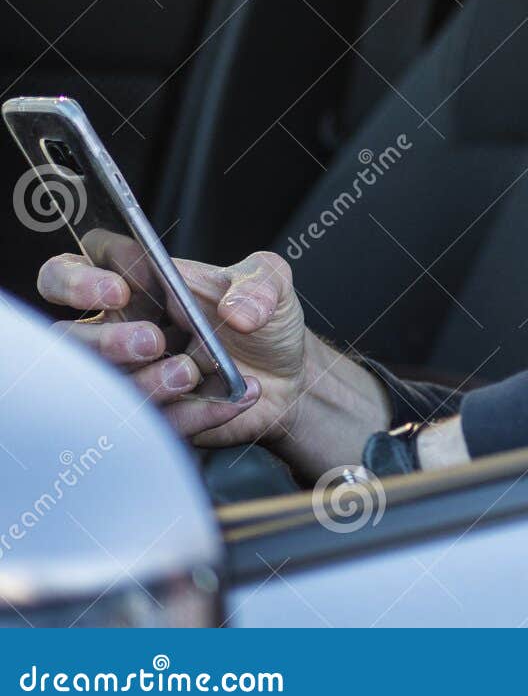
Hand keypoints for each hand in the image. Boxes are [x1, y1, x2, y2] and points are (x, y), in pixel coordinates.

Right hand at [37, 242, 307, 450]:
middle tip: (152, 341)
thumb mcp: (272, 282)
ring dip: (147, 382)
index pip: (70, 271)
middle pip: (69, 338)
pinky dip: (193, 413)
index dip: (77, 280)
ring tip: (192, 372)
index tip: (117, 291)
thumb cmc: (263, 320)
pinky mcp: (152, 418)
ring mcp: (131, 378)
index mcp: (135, 285)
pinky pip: (155, 424)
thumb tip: (235, 311)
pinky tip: (230, 398)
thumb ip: (259, 283)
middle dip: (105, 342)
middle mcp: (121, 330)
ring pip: (104, 388)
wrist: (290, 376)